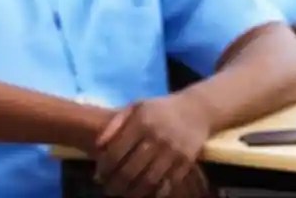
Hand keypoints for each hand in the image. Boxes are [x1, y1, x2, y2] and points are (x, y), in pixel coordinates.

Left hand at [94, 96, 211, 197]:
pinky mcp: (186, 161)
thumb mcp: (137, 107)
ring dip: (133, 192)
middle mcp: (157, 137)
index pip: (116, 153)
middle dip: (115, 185)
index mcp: (142, 122)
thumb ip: (115, 123)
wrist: (198, 109)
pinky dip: (156, 193)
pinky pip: (168, 183)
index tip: (99, 174)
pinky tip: (147, 193)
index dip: (104, 168)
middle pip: (130, 171)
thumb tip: (97, 146)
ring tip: (125, 194)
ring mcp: (173, 150)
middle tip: (109, 190)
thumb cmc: (161, 109)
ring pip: (148, 181)